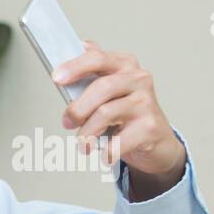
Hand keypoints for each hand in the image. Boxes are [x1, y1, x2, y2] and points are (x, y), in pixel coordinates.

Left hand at [54, 40, 187, 198]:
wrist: (156, 141)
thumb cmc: (125, 114)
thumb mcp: (108, 91)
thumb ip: (91, 74)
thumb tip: (70, 58)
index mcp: (125, 65)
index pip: (98, 58)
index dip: (75, 67)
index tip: (56, 78)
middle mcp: (139, 79)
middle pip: (102, 87)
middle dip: (78, 108)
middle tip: (67, 122)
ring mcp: (146, 103)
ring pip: (105, 113)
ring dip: (87, 133)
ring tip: (84, 143)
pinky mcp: (149, 127)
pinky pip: (117, 141)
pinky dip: (105, 151)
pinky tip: (104, 154)